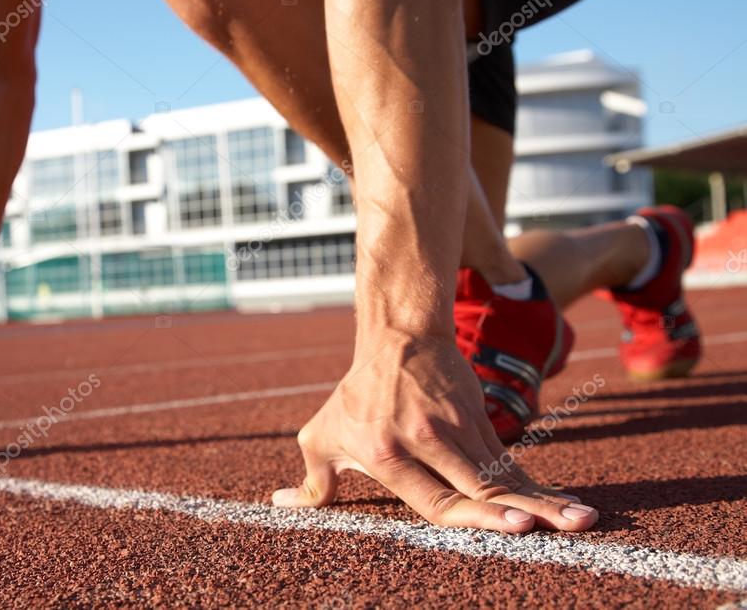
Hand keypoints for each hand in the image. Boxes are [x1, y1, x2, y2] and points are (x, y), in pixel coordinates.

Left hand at [273, 333, 596, 532]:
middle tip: (566, 528)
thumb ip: (311, 480)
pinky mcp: (478, 416)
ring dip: (545, 498)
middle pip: (481, 486)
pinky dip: (533, 482)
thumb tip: (279, 505)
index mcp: (388, 454)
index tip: (515, 527)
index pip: (437, 498)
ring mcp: (457, 428)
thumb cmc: (356, 394)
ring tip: (584, 519)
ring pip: (504, 471)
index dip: (478, 515)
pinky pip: (507, 457)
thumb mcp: (322, 434)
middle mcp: (427, 442)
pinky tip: (561, 502)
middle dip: (525, 511)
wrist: (398, 336)